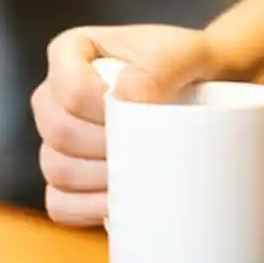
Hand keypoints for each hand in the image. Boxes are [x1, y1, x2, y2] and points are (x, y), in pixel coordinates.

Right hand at [32, 25, 217, 225]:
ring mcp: (57, 136)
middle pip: (59, 133)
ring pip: (56, 169)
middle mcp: (55, 94)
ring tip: (138, 179)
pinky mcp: (70, 172)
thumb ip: (161, 65)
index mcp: (71, 52)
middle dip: (105, 150)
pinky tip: (118, 208)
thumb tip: (127, 97)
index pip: (71, 90)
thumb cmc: (191, 67)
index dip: (104, 113)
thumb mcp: (186, 52)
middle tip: (147, 154)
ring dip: (98, 182)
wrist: (208, 92)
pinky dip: (85, 210)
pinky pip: (59, 202)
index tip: (145, 115)